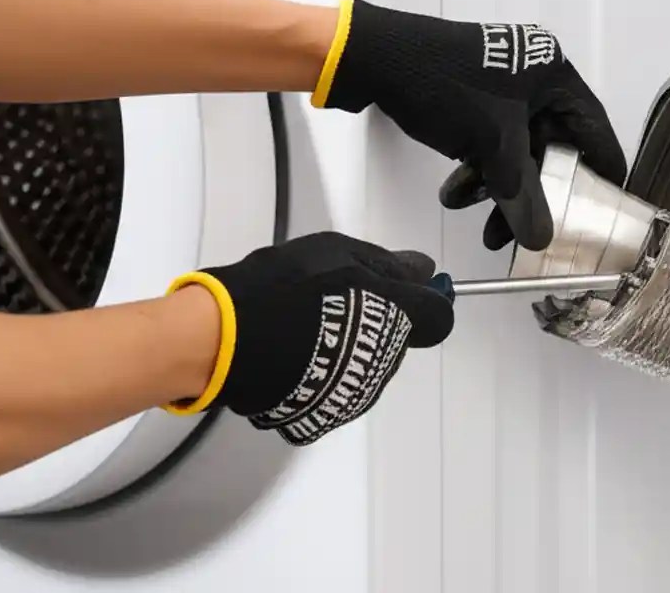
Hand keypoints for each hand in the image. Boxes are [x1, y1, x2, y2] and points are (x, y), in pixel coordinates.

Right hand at [163, 232, 453, 445]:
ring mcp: (357, 394)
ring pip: (368, 367)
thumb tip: (423, 270)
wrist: (229, 338)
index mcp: (399, 319)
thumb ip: (391, 265)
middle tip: (337, 299)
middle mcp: (386, 363)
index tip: (406, 287)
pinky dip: (324, 373)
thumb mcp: (342, 252)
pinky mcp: (326, 417)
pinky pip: (337, 390)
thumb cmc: (285, 288)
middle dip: (380, 321)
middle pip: (400, 342)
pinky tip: (294, 353)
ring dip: (350, 348)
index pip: (440, 317)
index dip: (426, 299)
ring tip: (306, 326)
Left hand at [311, 0, 626, 250]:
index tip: (606, 208)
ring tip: (488, 230)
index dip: (602, 171)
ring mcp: (502, 90)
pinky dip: (478, 172)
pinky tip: (455, 196)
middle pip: (552, 148)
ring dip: (502, 191)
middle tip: (534, 232)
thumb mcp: (493, 146)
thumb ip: (523, 196)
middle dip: (537, 195)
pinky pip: (490, 145)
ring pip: (517, 152)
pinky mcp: (474, 101)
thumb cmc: (445, 86)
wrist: (375, 59)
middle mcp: (534, 79)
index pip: (593, 128)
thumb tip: (540, 240)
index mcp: (554, 74)